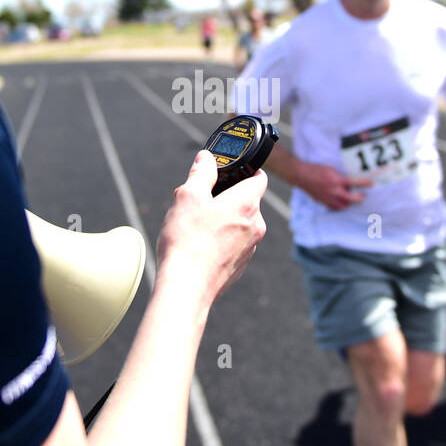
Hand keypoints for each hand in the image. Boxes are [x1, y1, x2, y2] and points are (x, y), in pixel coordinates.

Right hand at [154, 151, 267, 312]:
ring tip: (195, 225)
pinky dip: (221, 239)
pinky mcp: (240, 265)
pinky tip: (199, 245)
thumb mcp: (188, 196)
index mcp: (246, 204)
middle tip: (200, 200)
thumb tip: (206, 158)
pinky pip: (234, 243)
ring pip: (240, 223)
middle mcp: (255, 226)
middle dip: (226, 196)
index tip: (230, 171)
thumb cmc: (187, 241)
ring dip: (223, 219)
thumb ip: (201, 173)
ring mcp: (249, 248)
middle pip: (247, 201)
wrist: (186, 287)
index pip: (259, 177)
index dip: (246, 170)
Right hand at [297, 163, 373, 210]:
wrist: (302, 176)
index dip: (364, 183)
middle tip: (363, 196)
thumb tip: (349, 183)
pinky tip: (340, 202)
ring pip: (343, 206)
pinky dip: (338, 206)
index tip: (371, 184)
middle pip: (351, 199)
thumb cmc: (316, 170)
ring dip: (348, 203)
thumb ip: (340, 177)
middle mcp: (333, 191)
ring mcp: (328, 198)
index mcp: (336, 180)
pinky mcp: (323, 202)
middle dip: (359, 198)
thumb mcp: (331, 169)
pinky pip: (334, 208)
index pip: (354, 182)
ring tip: (351, 199)